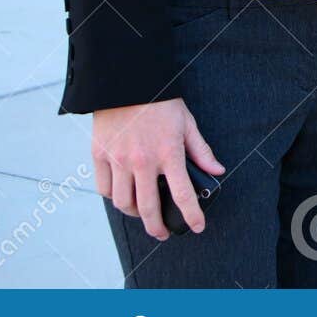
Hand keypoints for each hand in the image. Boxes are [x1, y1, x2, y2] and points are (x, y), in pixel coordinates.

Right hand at [92, 98, 224, 238]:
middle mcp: (142, 160)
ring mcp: (118, 159)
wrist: (126, 82)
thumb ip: (201, 150)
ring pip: (123, 203)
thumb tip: (217, 171)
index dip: (192, 215)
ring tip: (144, 214)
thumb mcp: (187, 123)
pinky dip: (114, 198)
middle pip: (148, 208)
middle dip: (158, 227)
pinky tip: (124, 196)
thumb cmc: (161, 103)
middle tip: (164, 233)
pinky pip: (104, 188)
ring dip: (135, 214)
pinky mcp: (99, 155)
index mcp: (168, 152)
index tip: (198, 227)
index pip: (183, 194)